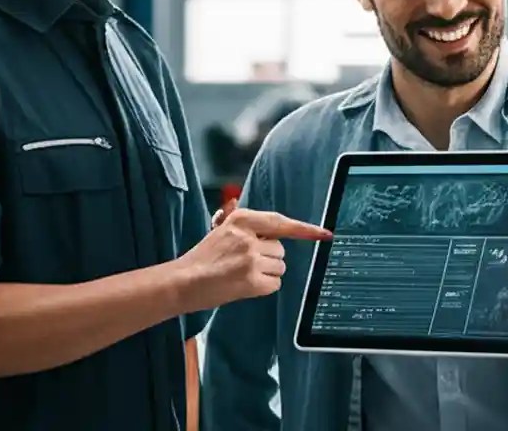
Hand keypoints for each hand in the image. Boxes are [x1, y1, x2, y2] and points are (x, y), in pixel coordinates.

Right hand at [178, 208, 330, 310]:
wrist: (183, 281)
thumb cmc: (202, 258)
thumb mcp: (221, 230)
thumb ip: (246, 226)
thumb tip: (273, 225)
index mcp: (242, 220)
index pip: (280, 222)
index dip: (305, 229)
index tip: (324, 233)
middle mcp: (249, 237)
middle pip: (280, 249)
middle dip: (269, 258)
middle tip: (244, 263)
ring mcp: (251, 259)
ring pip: (279, 268)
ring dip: (267, 273)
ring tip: (242, 274)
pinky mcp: (252, 281)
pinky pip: (274, 284)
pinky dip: (264, 287)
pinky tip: (245, 286)